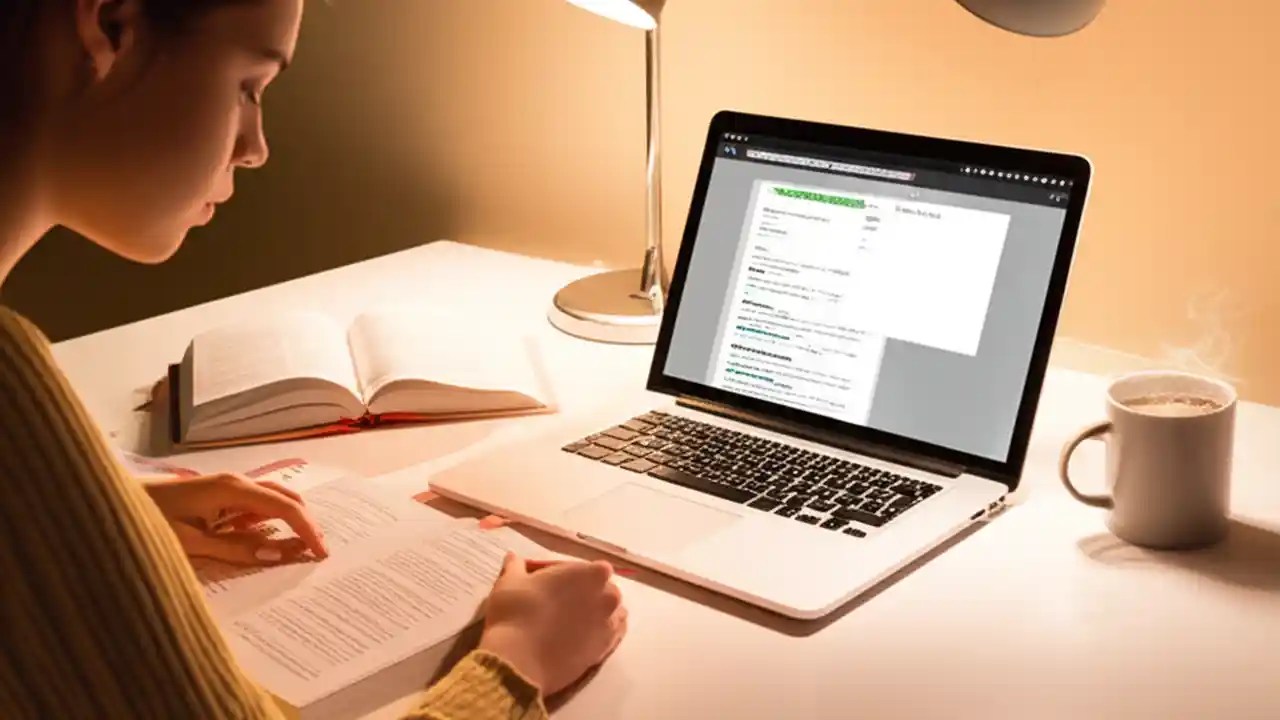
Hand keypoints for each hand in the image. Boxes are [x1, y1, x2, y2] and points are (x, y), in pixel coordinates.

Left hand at [143, 473, 327, 565]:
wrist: (114, 506)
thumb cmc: (148, 522)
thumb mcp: (192, 542)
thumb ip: (237, 547)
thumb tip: (280, 553)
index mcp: (233, 488)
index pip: (285, 507)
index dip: (307, 530)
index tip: (321, 554)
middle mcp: (236, 482)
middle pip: (285, 498)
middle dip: (306, 522)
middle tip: (319, 551)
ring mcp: (228, 487)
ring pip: (272, 500)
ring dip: (291, 521)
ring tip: (302, 547)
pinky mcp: (219, 496)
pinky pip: (255, 507)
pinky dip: (271, 522)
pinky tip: (272, 539)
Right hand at [477, 554, 627, 696]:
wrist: (519, 661)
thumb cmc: (516, 612)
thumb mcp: (510, 582)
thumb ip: (516, 566)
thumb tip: (513, 557)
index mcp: (592, 573)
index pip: (595, 569)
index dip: (577, 576)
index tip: (559, 583)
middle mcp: (608, 597)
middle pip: (605, 591)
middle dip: (590, 594)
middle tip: (564, 603)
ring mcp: (610, 625)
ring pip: (611, 614)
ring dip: (597, 614)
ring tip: (572, 622)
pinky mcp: (605, 651)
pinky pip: (610, 637)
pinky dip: (599, 634)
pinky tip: (582, 637)